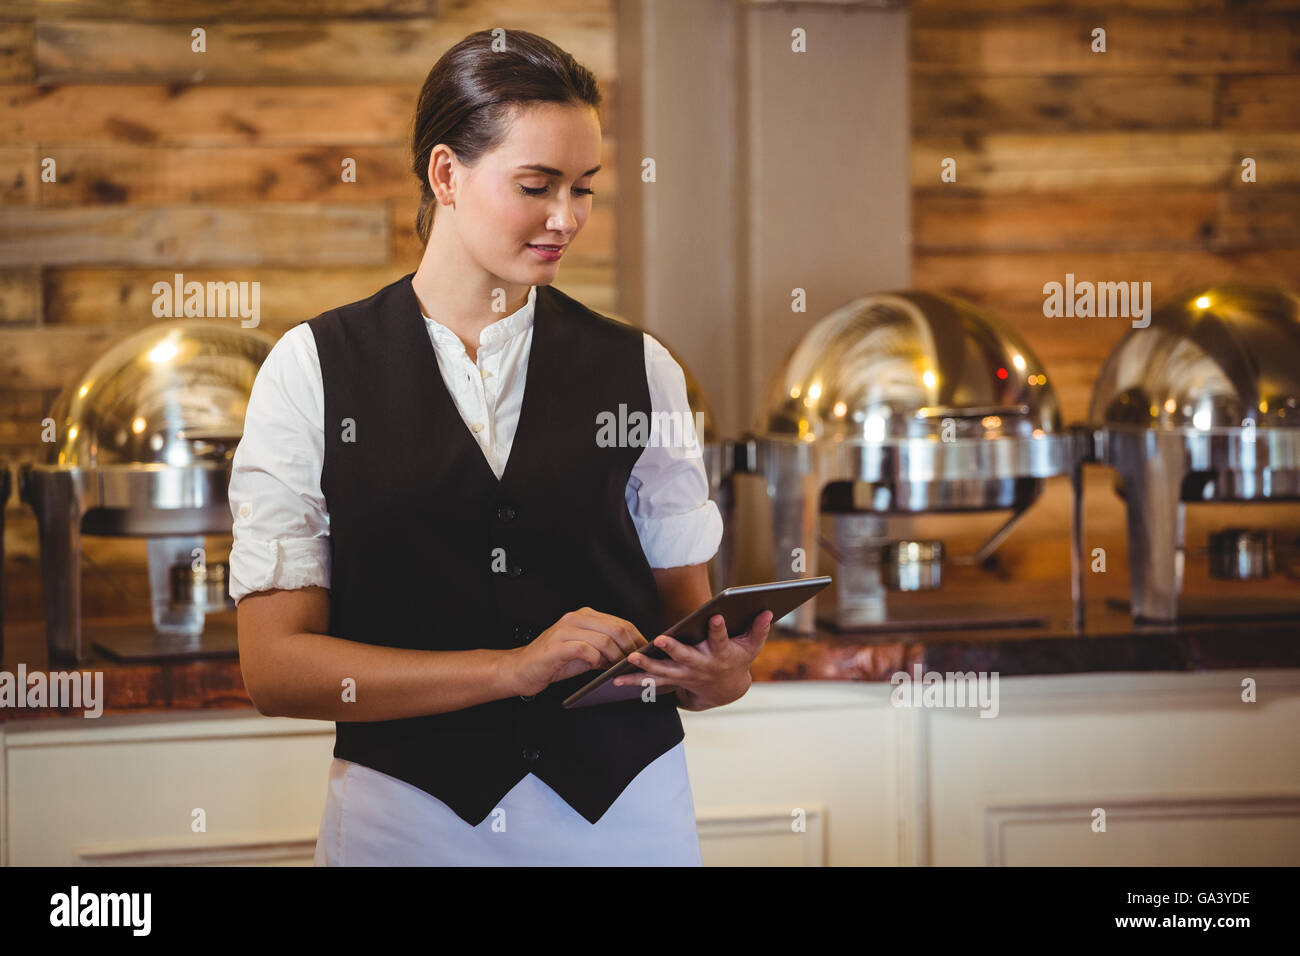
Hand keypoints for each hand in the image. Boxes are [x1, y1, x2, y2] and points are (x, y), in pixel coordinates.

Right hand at [506, 607, 648, 696]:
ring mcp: (565, 630)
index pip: (620, 623)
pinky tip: (597, 667)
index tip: (646, 653)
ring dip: (616, 656)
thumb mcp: (585, 653)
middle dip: (630, 648)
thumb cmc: (555, 662)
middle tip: (635, 663)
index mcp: (585, 616)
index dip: (637, 638)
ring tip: (618, 668)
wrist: (523, 669)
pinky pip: (585, 649)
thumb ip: (605, 649)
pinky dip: (596, 659)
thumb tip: (632, 656)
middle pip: (616, 629)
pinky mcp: (557, 646)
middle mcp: (576, 618)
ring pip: (604, 639)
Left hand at [612, 610, 773, 709]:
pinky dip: (634, 681)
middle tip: (661, 639)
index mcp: (721, 655)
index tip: (715, 616)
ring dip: (646, 666)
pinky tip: (616, 678)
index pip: (720, 640)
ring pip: (664, 672)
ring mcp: (685, 675)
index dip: (718, 629)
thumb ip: (759, 629)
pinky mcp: (672, 680)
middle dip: (674, 648)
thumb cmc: (738, 659)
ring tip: (631, 658)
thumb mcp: (752, 646)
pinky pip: (651, 683)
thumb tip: (768, 610)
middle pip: (686, 657)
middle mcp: (701, 666)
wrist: (726, 689)